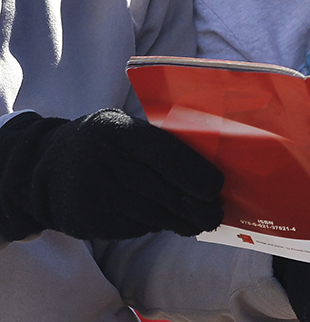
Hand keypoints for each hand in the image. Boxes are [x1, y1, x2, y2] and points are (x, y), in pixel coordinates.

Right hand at [0, 109, 223, 240]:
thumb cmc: (105, 145)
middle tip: (214, 215)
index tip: (216, 188)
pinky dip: (148, 225)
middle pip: (161, 192)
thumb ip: (158, 143)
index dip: (194, 174)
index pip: (164, 154)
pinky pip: (129, 228)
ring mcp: (91, 191)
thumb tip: (206, 172)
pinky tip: (154, 218)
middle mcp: (102, 159)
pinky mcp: (84, 218)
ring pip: (149, 214)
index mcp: (119, 130)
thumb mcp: (125, 129)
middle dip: (194, 208)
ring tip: (195, 221)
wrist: (45, 166)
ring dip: (177, 221)